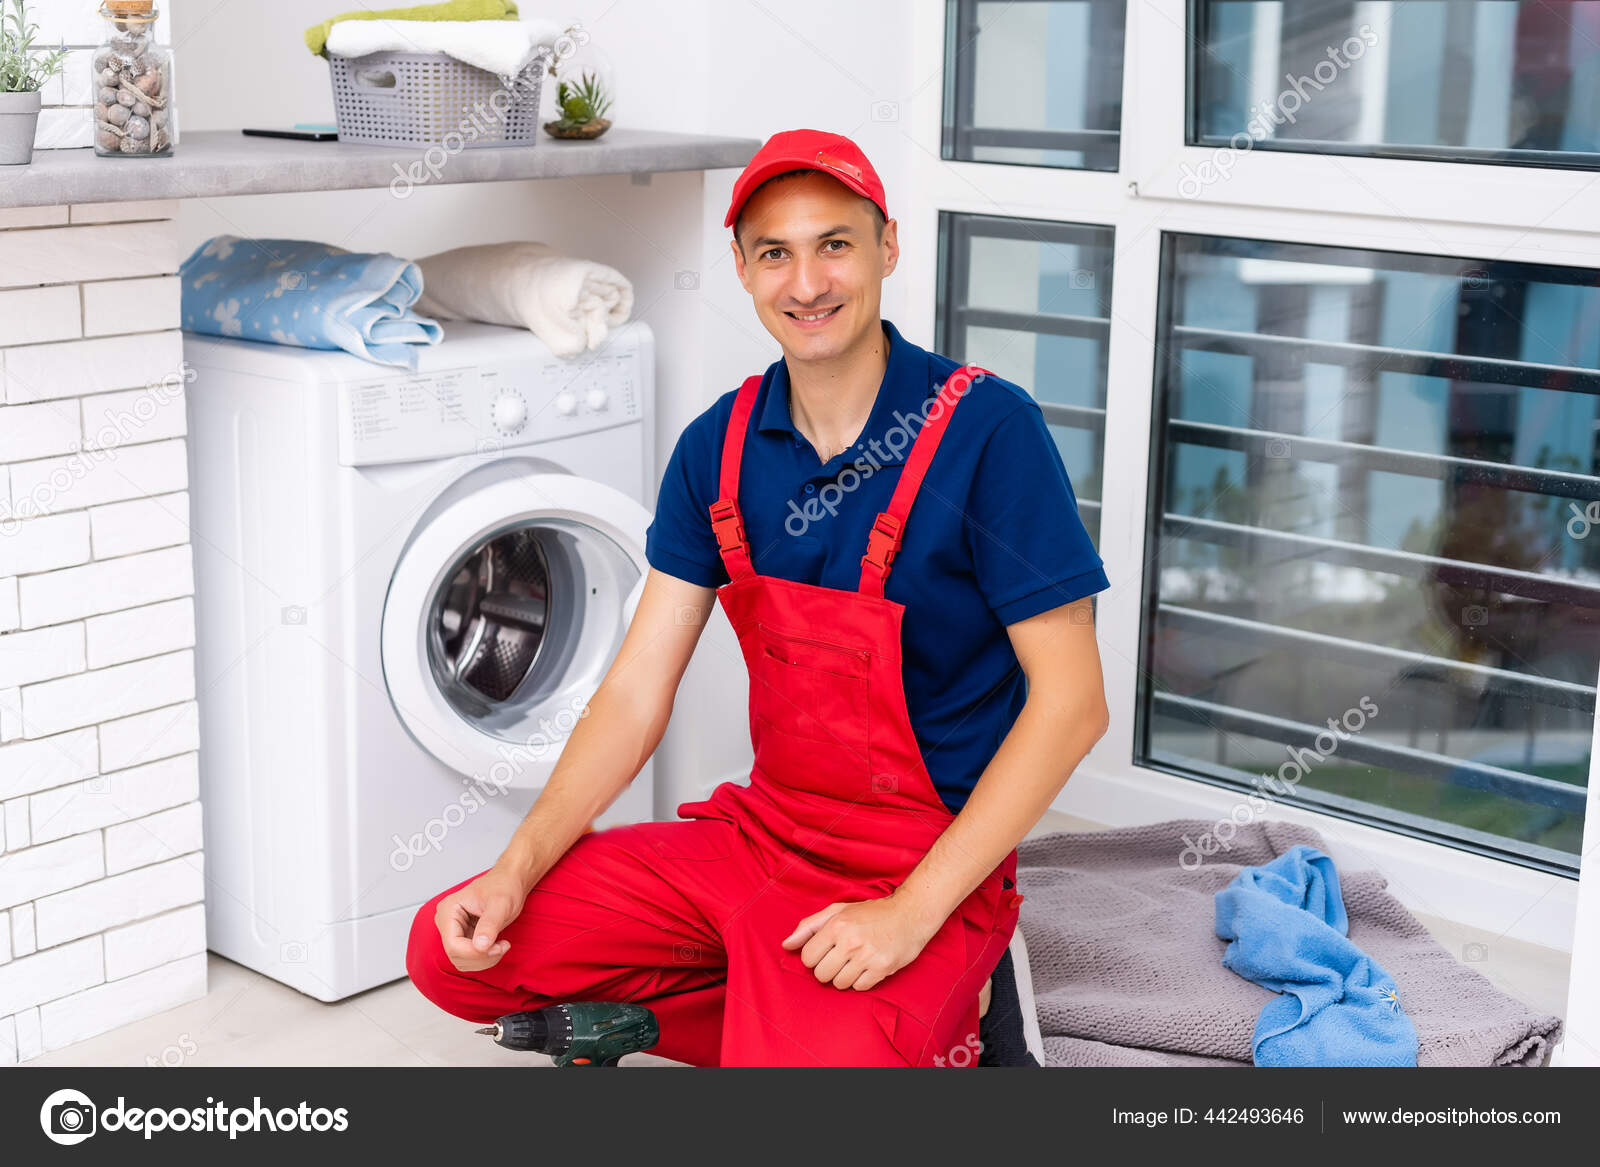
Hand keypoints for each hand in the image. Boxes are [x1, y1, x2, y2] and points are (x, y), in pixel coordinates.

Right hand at [434, 865, 529, 971]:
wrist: (510, 881)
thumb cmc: (504, 885)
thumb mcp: (500, 904)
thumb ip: (489, 924)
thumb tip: (480, 945)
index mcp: (449, 910)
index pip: (453, 944)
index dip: (475, 952)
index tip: (496, 948)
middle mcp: (447, 922)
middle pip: (456, 955)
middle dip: (482, 957)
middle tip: (502, 946)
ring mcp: (454, 931)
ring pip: (462, 960)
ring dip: (484, 959)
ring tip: (501, 945)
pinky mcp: (464, 937)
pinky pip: (469, 958)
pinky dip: (485, 958)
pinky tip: (497, 946)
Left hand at [780, 896, 939, 990]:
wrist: (910, 914)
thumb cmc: (872, 912)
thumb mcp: (839, 911)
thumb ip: (809, 926)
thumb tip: (786, 945)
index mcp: (836, 925)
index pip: (807, 957)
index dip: (814, 957)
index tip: (825, 951)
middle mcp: (850, 941)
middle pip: (821, 974)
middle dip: (827, 968)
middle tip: (840, 957)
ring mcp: (866, 956)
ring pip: (839, 984)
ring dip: (844, 976)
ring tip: (855, 961)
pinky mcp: (881, 969)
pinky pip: (858, 987)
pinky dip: (860, 980)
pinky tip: (867, 966)